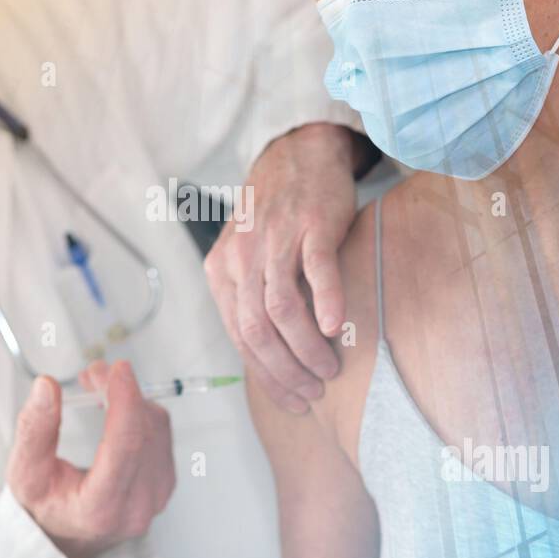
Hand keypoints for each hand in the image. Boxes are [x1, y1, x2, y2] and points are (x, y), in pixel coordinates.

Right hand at [7, 361, 175, 557]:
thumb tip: (47, 386)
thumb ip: (34, 430)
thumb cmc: (44, 506)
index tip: (117, 370)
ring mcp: (157, 497)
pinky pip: (162, 435)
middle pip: (144, 432)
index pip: (125, 446)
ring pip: (157, 429)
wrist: (66, 537)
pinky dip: (140, 412)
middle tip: (91, 374)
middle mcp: (137, 506)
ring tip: (97, 388)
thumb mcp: (24, 473)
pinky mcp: (165, 483)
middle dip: (121, 391)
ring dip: (131, 398)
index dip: (125, 401)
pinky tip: (116, 408)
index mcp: (101, 508)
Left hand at [204, 122, 361, 412]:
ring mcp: (275, 240)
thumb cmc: (277, 217)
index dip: (265, 376)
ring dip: (304, 348)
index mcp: (222, 271)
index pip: (238, 337)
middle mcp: (242, 257)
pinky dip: (325, 301)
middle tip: (311, 392)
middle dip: (283, 370)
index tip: (291, 401)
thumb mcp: (249, 258)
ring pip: (280, 308)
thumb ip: (251, 300)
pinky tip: (336, 328)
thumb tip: (272, 359)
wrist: (297, 156)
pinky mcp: (310, 224)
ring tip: (328, 371)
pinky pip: (315, 269)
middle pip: (256, 330)